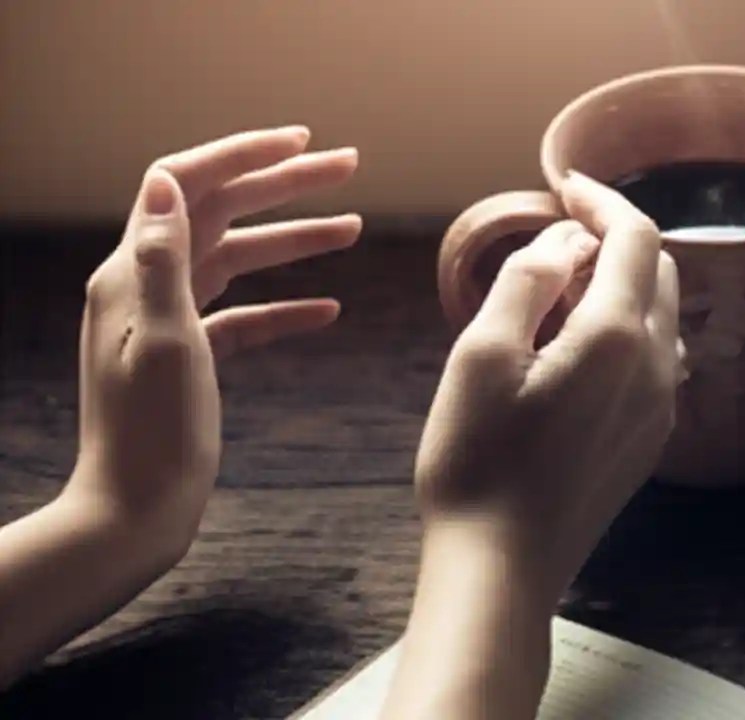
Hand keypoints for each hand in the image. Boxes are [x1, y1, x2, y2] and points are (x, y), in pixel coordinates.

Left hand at [69, 126, 359, 545]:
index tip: (300, 141)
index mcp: (131, 274)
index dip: (242, 155)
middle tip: (348, 166)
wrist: (135, 512)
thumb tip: (166, 182)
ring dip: (294, 240)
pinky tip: (328, 310)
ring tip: (354, 227)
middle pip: (221, 214)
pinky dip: (283, 306)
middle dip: (284, 186)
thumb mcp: (166, 341)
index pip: (186, 185)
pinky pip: (242, 316)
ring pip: (238, 261)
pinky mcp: (189, 357)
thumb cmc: (150, 436)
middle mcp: (145, 287)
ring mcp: (168, 322)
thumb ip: (165, 261)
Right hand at [380, 172, 678, 719]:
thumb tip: (570, 242)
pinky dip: (624, 327)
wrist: (502, 567)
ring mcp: (661, 407)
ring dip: (621, 284)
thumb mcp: (481, 354)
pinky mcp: (649, 438)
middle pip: (658, 271)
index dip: (603, 201)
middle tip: (556, 236)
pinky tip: (575, 346)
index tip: (565, 186)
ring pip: (659, 316)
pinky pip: (653, 358)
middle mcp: (657, 367)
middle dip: (615, 239)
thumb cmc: (476, 461)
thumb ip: (530, 281)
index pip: (635, 237)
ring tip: (560, 289)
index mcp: (618, 337)